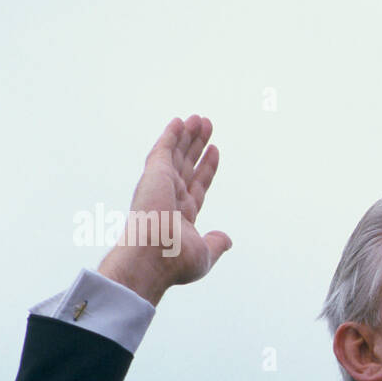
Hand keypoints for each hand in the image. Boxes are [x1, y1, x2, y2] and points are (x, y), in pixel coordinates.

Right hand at [98, 115, 231, 304]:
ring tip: (200, 119)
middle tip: (206, 125)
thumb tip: (227, 239)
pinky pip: (164, 149)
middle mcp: (169, 198)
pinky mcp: (154, 175)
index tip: (214, 151)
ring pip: (177, 154)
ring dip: (188, 136)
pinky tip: (180, 122)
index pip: (197, 185)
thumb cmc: (175, 262)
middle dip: (196, 146)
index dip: (206, 168)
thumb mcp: (205, 254)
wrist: (154, 257)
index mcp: (181, 216)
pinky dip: (171, 135)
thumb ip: (216, 243)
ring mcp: (161, 185)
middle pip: (187, 165)